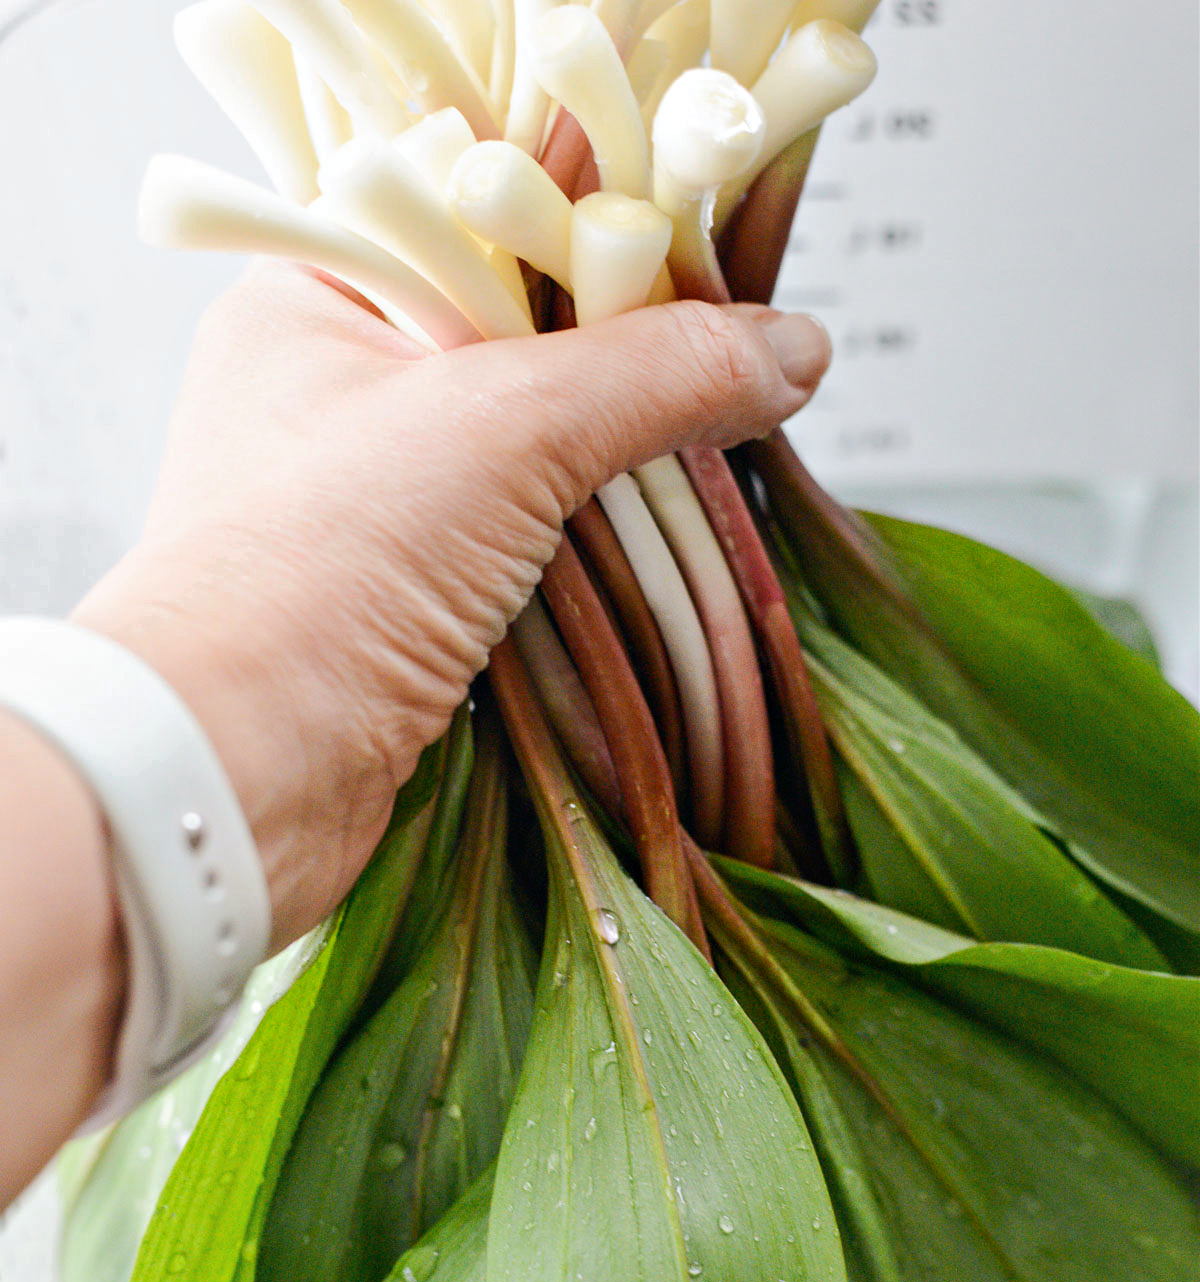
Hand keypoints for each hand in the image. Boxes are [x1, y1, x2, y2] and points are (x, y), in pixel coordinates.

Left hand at [76, 262, 829, 948]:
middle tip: (740, 362)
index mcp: (325, 293)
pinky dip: (592, 540)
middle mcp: (341, 387)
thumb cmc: (310, 577)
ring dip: (621, 457)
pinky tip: (655, 538)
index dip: (611, 225)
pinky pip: (527, 540)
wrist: (228, 782)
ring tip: (717, 449)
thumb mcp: (502, 426)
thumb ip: (656, 370)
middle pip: (527, 332)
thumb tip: (788, 349)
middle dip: (633, 354)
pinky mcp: (407, 597)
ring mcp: (373, 499)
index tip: (721, 256)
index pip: (492, 210)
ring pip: (533, 445)